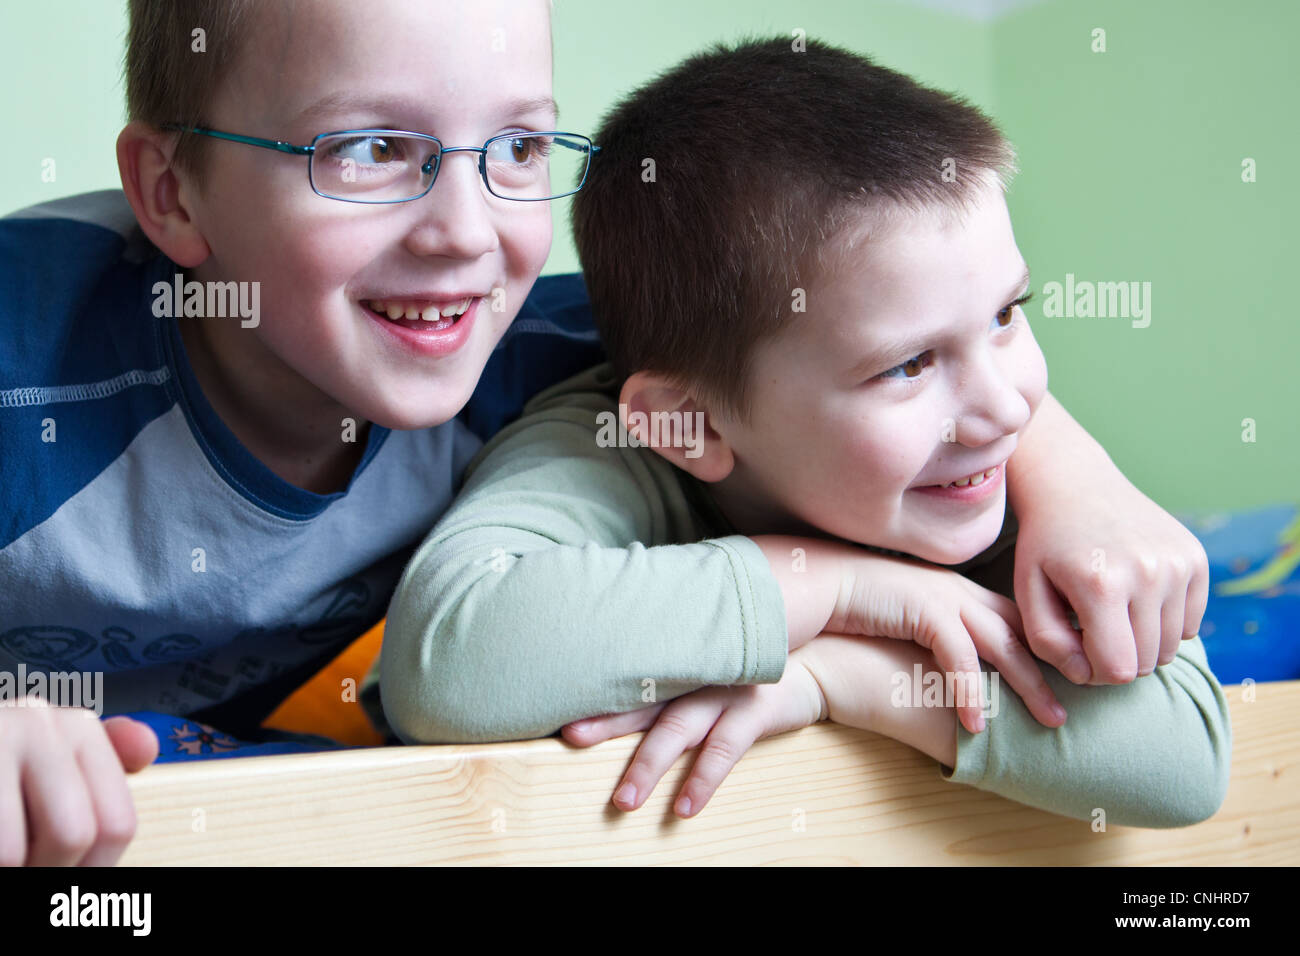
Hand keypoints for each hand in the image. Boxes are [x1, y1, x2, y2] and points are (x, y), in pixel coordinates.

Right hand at [0, 701, 158, 865]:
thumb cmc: (1, 772)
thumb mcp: (47, 766)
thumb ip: (100, 766)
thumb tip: (146, 746)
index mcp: (77, 726)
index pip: (117, 824)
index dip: (93, 872)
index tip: (62, 877)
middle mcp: (36, 720)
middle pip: (74, 836)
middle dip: (45, 875)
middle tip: (18, 870)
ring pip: (14, 853)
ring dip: (6, 873)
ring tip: (0, 857)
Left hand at [562, 650, 826, 817]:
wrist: (815, 663)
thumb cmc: (746, 672)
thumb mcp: (708, 666)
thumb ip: (671, 675)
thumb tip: (621, 692)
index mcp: (679, 663)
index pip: (628, 676)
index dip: (595, 692)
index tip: (558, 709)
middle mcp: (694, 674)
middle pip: (642, 698)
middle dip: (606, 721)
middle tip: (570, 739)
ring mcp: (723, 691)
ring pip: (677, 729)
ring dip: (648, 765)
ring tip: (624, 801)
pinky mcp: (754, 710)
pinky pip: (724, 749)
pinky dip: (703, 779)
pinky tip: (686, 807)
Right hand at [831, 552, 1065, 732]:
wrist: (816, 583)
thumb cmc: (856, 607)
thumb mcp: (908, 618)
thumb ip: (936, 634)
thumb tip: (952, 671)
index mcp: (959, 590)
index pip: (1016, 619)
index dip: (1045, 650)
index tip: (1068, 683)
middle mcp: (960, 590)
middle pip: (1022, 631)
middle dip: (1053, 671)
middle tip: (1071, 711)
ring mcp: (945, 596)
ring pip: (1004, 644)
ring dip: (1029, 685)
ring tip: (1049, 721)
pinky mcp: (924, 609)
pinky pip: (960, 657)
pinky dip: (972, 692)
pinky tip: (976, 724)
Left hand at [1011, 467, 1209, 684]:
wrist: (1075, 486)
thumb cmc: (1045, 545)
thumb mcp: (1027, 591)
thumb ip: (1047, 643)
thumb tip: (1087, 674)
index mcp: (1102, 584)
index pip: (1117, 670)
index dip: (1092, 672)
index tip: (1074, 647)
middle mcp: (1148, 573)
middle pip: (1147, 662)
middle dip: (1116, 659)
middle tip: (1090, 631)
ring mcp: (1178, 563)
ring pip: (1170, 647)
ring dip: (1140, 642)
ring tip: (1110, 613)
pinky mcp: (1195, 558)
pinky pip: (1190, 624)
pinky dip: (1163, 623)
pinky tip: (1134, 597)